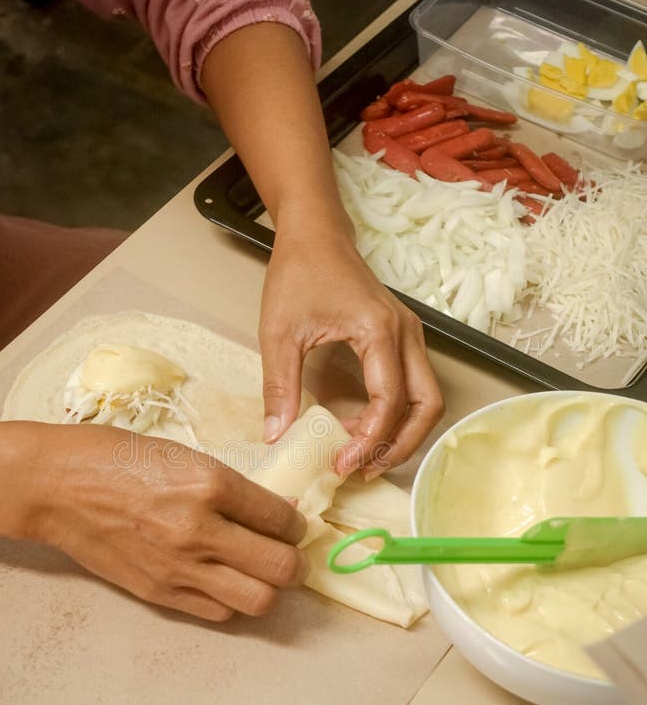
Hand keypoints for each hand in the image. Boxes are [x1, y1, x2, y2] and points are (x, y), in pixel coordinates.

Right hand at [27, 424, 308, 620]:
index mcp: (209, 484)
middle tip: (287, 553)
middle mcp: (199, 530)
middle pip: (281, 568)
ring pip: (258, 601)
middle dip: (295, 563)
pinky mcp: (159, 593)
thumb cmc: (115, 457)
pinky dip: (231, 601)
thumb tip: (275, 510)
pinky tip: (222, 581)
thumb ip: (229, 486)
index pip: (282, 519)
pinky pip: (219, 613)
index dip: (296, 524)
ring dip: (268, 587)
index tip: (291, 524)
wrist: (55, 486)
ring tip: (258, 572)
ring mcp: (179, 568)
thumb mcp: (182, 455)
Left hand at [260, 220, 443, 478]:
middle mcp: (406, 334)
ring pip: (429, 399)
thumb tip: (275, 435)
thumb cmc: (298, 274)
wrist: (315, 235)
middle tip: (363, 469)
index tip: (341, 463)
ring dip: (406, 434)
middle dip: (402, 445)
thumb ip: (279, 386)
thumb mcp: (279, 332)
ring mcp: (409, 335)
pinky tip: (366, 431)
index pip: (389, 400)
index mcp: (379, 331)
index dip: (369, 440)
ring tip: (368, 458)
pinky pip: (416, 386)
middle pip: (428, 405)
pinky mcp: (402, 338)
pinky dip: (401, 415)